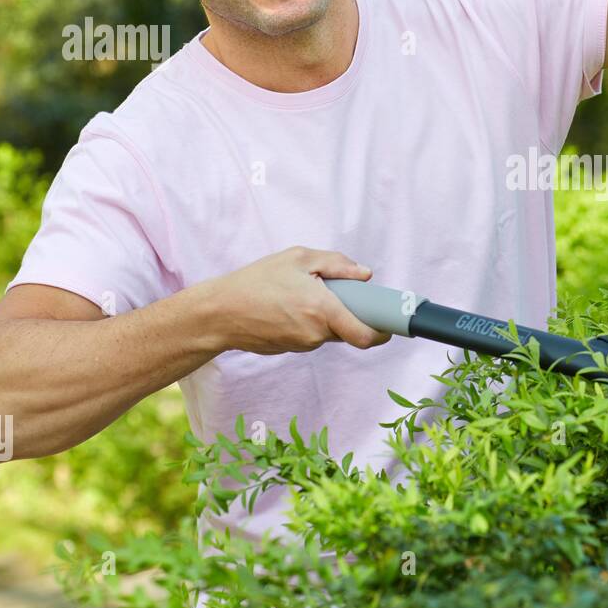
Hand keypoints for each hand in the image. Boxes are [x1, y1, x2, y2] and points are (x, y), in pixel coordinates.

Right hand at [208, 246, 392, 354]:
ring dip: (327, 316)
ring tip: (301, 294)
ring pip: (330, 332)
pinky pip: (312, 335)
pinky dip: (310, 321)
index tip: (389, 322)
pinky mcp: (291, 349)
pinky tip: (289, 306)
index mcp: (323, 310)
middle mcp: (316, 333)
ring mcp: (303, 345)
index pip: (365, 335)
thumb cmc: (257, 281)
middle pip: (349, 329)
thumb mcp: (298, 258)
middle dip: (350, 313)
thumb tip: (365, 274)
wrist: (219, 312)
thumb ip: (337, 264)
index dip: (383, 331)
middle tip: (336, 292)